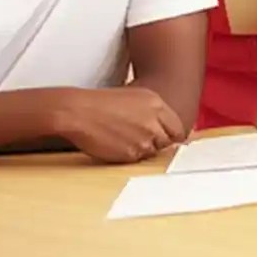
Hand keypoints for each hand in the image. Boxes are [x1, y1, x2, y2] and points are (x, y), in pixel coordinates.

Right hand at [52, 87, 185, 163]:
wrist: (78, 111)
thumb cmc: (100, 104)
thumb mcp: (134, 98)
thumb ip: (152, 112)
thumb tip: (164, 128)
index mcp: (157, 104)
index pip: (178, 128)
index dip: (170, 135)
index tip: (164, 139)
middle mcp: (155, 120)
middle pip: (168, 141)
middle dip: (158, 143)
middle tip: (140, 140)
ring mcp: (145, 137)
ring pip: (153, 152)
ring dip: (142, 150)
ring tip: (123, 139)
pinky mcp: (133, 152)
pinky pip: (137, 159)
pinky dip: (129, 155)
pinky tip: (115, 144)